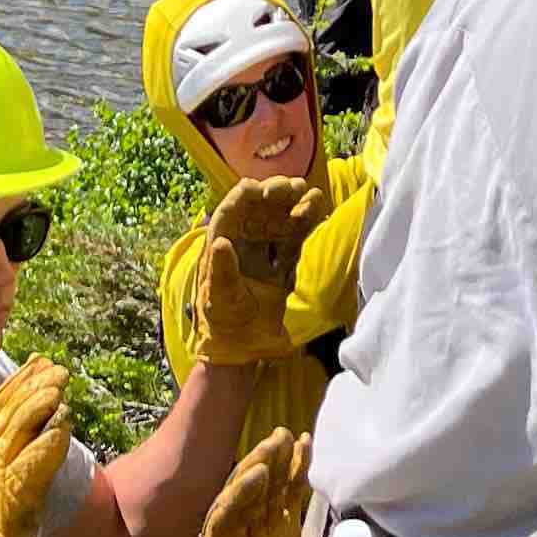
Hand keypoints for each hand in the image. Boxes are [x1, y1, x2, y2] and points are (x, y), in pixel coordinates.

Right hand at [0, 356, 72, 536]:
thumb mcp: (0, 486)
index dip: (15, 385)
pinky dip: (45, 444)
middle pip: (4, 419)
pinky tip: (62, 424)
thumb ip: (12, 453)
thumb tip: (37, 415)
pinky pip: (27, 470)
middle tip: (56, 368)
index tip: (37, 362)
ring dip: (38, 408)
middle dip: (31, 389)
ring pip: (13, 437)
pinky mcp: (6, 509)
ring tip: (60, 387)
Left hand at [167, 429, 308, 536]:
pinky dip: (297, 474)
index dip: (240, 495)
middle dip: (259, 465)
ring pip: (269, 490)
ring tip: (288, 435)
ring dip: (277, 461)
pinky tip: (305, 448)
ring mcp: (261, 532)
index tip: (257, 474)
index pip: (226, 518)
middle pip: (246, 494)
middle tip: (275, 440)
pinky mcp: (282, 534)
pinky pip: (289, 498)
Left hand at [192, 177, 331, 366]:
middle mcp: (243, 242)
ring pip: (279, 218)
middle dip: (273, 194)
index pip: (230, 212)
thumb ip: (222, 271)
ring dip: (293, 203)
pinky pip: (296, 237)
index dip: (242, 197)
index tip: (258, 190)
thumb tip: (221, 242)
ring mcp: (265, 251)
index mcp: (220, 246)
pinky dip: (306, 222)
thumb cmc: (224, 323)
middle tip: (291, 187)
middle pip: (258, 209)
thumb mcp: (220, 298)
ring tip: (307, 192)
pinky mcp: (284, 263)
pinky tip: (316, 207)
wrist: (244, 349)